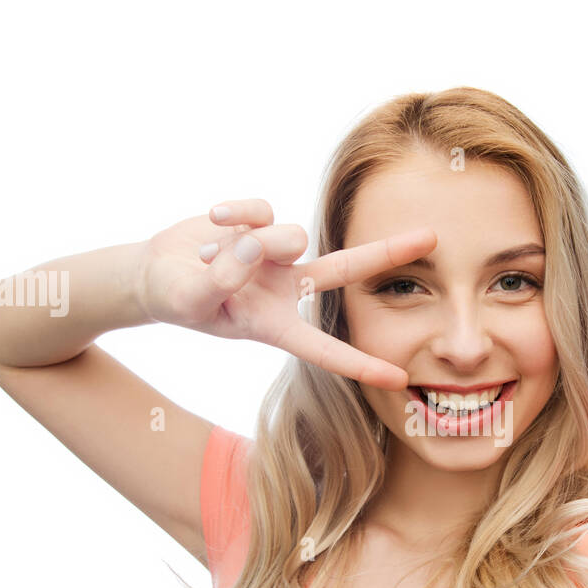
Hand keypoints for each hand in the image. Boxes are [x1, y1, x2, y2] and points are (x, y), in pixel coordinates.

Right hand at [134, 198, 434, 390]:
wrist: (154, 271)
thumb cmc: (173, 297)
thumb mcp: (189, 299)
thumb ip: (222, 279)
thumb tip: (256, 248)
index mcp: (276, 324)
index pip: (326, 349)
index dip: (361, 365)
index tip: (401, 379)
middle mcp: (287, 289)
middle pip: (347, 269)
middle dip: (388, 253)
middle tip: (433, 238)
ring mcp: (278, 254)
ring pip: (288, 235)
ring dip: (251, 241)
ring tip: (212, 254)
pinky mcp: (263, 223)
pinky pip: (260, 208)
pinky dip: (234, 213)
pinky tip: (213, 221)